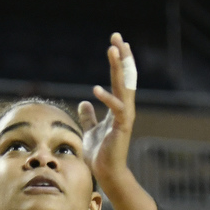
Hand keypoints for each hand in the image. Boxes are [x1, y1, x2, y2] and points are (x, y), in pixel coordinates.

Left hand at [79, 33, 137, 193]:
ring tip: (113, 50)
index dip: (119, 61)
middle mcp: (124, 109)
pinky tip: (96, 90)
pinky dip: (108, 99)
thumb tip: (84, 102)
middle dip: (122, 56)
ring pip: (124, 87)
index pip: (120, 79)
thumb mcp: (90, 130)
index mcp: (118, 107)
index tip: (116, 43)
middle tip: (117, 36)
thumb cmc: (100, 153)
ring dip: (119, 68)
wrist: (107, 173)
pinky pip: (117, 109)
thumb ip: (89, 116)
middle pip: (125, 76)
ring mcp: (125, 117)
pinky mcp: (121, 128)